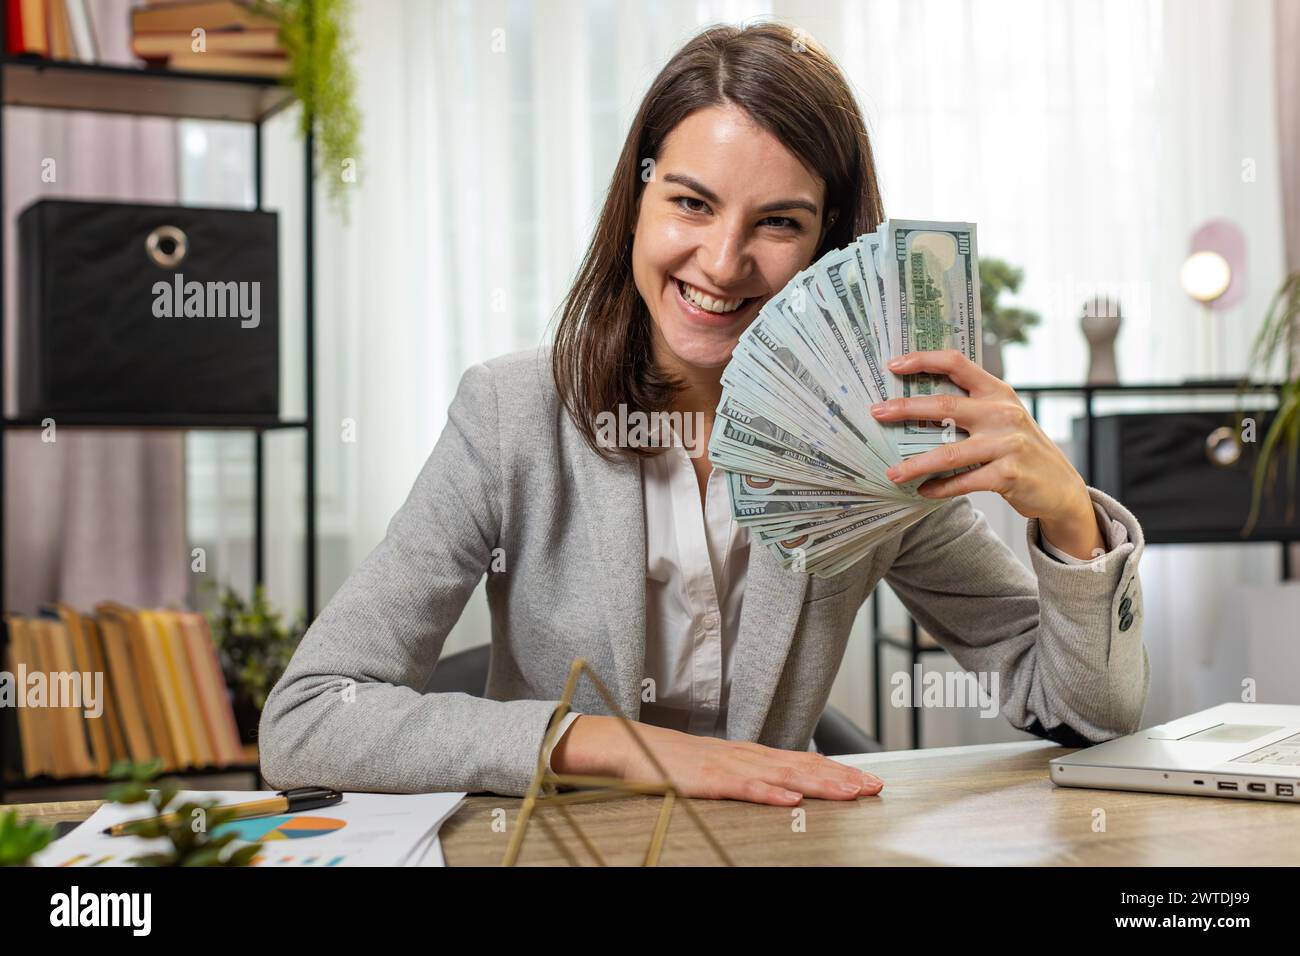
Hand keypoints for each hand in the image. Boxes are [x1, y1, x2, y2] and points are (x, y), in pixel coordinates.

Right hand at [550, 715, 882, 805]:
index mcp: (747, 754)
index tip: (866, 780)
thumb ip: (745, 776)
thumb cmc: (668, 762)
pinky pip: (743, 786)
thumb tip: (778, 788)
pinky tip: (791, 797)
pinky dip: (770, 791)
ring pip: (782, 773)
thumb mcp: (714, 769)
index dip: (835, 770)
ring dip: (818, 782)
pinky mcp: (706, 778)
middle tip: (873, 786)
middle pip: (801, 764)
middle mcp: (743, 755)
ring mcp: (726, 765)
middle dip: (840, 776)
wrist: (627, 745)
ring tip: (848, 792)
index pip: (801, 760)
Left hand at [869, 349, 1103, 560]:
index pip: (957, 363)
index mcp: (998, 392)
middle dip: (905, 408)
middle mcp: (1003, 413)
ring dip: (915, 464)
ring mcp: (1007, 444)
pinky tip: (923, 491)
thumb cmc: (1019, 448)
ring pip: (949, 453)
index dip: (924, 360)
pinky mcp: (1008, 475)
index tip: (893, 365)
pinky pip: (963, 482)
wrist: (1061, 487)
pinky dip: (939, 489)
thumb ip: (971, 407)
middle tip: (876, 412)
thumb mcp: (1002, 418)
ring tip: (891, 473)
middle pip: (945, 405)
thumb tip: (914, 406)